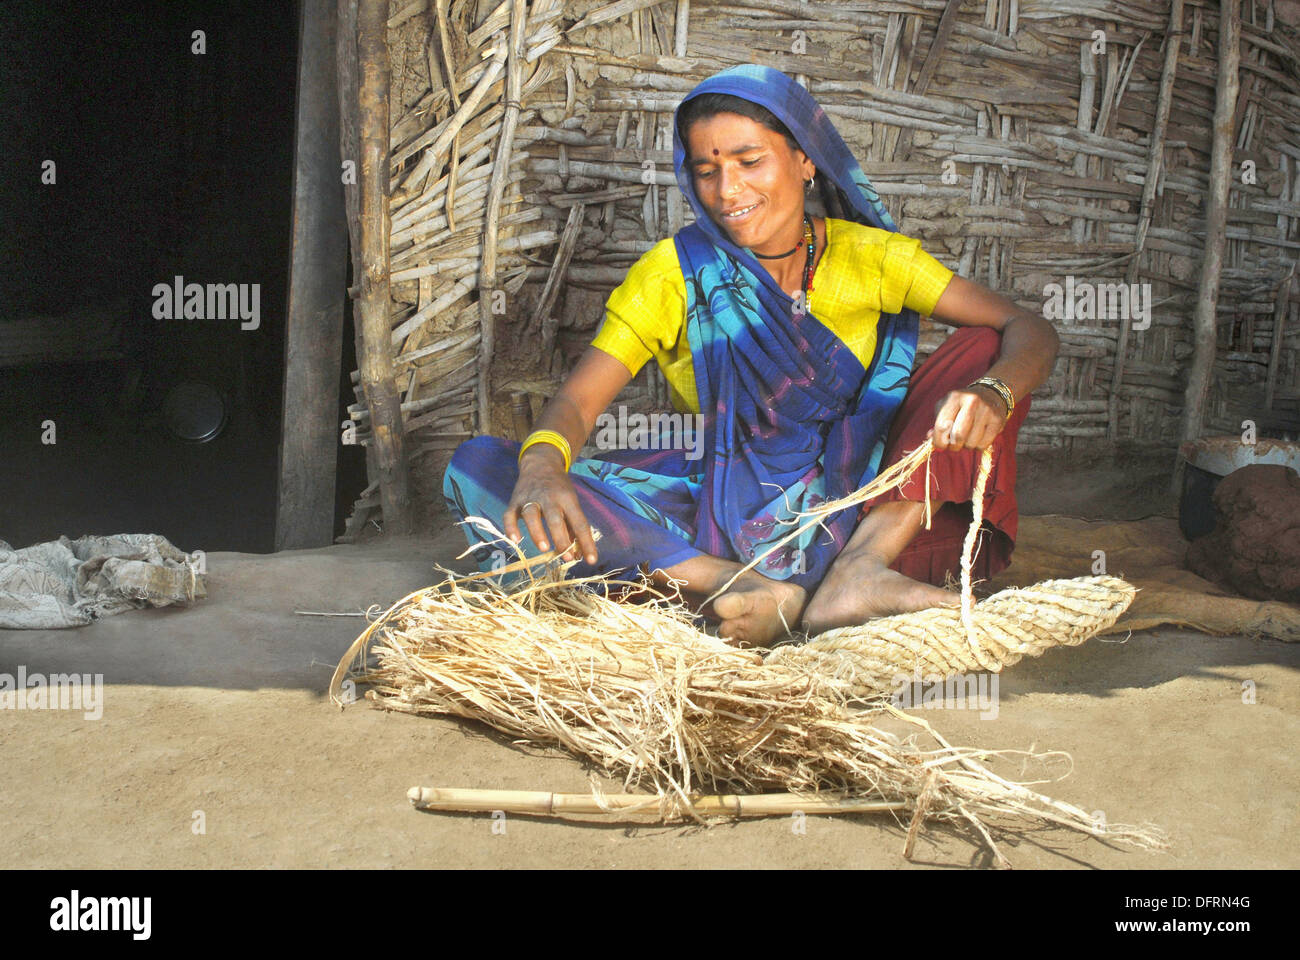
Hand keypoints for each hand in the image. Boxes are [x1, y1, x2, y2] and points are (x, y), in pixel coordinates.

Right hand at [503, 446, 598, 564]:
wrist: (541, 463)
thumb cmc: (560, 488)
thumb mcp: (571, 501)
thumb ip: (573, 527)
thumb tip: (579, 554)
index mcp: (567, 498)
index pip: (580, 522)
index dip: (586, 542)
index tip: (591, 560)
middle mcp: (549, 497)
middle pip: (555, 519)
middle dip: (562, 539)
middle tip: (567, 558)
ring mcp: (530, 498)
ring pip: (532, 515)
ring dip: (538, 532)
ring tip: (544, 548)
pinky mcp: (515, 500)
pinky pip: (509, 514)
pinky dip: (511, 527)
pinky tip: (515, 540)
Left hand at [925, 385, 1007, 451]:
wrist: (991, 393)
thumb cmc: (962, 405)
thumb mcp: (946, 408)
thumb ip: (937, 423)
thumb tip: (930, 439)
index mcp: (954, 397)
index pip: (942, 426)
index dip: (938, 441)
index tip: (940, 445)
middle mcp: (972, 402)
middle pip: (958, 436)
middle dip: (953, 446)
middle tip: (953, 445)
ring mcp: (986, 411)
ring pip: (971, 443)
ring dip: (966, 446)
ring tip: (966, 438)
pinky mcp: (998, 420)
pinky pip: (983, 445)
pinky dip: (977, 446)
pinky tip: (977, 437)